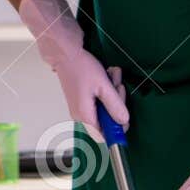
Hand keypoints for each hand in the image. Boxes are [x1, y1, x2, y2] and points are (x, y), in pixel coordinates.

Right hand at [18, 0, 128, 140]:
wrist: (65, 52)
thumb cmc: (81, 67)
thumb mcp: (104, 86)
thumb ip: (115, 106)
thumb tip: (124, 121)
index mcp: (85, 116)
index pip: (104, 137)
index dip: (117, 129)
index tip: (124, 114)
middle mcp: (82, 115)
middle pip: (107, 120)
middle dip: (117, 103)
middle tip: (118, 87)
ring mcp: (82, 107)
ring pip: (105, 108)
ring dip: (113, 93)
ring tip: (112, 77)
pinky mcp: (84, 99)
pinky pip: (100, 100)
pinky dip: (107, 89)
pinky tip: (107, 76)